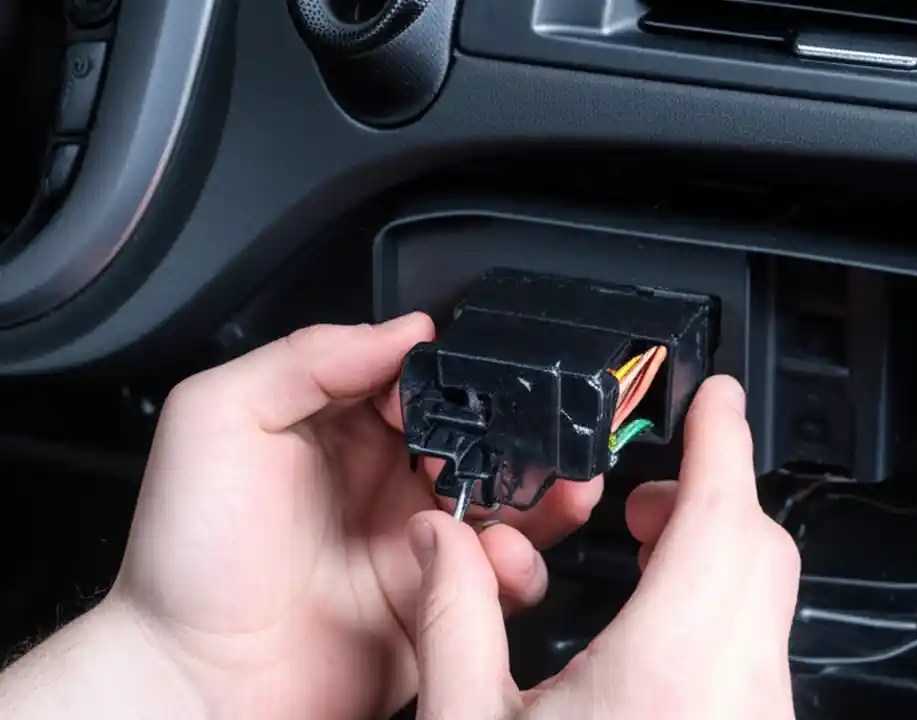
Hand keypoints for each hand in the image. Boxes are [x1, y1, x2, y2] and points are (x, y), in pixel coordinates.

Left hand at [108, 315, 602, 717]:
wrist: (199, 680)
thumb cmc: (190, 557)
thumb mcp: (219, 418)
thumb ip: (308, 358)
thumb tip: (403, 329)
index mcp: (341, 427)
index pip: (424, 380)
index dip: (457, 378)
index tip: (472, 389)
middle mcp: (387, 482)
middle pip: (481, 438)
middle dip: (522, 431)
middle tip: (537, 434)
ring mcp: (420, 546)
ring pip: (508, 505)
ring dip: (543, 492)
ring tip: (557, 488)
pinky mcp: (441, 604)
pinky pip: (504, 579)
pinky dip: (525, 565)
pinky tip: (506, 557)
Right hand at [407, 376, 800, 719]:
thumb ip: (454, 621)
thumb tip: (442, 540)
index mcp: (671, 667)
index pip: (722, 513)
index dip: (722, 438)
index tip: (716, 398)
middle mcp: (738, 691)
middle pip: (758, 547)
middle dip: (711, 495)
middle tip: (648, 493)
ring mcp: (761, 717)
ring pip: (769, 599)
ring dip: (718, 554)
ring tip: (649, 554)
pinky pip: (762, 648)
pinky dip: (724, 610)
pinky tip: (665, 629)